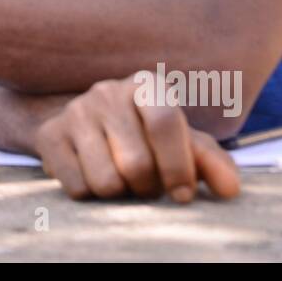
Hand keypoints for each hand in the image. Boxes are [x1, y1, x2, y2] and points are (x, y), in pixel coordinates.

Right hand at [33, 73, 240, 202]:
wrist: (86, 127)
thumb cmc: (145, 136)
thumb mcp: (181, 142)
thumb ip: (210, 162)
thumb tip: (231, 189)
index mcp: (147, 86)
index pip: (166, 121)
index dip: (178, 165)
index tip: (183, 194)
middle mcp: (108, 92)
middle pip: (136, 163)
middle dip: (147, 187)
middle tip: (147, 184)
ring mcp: (75, 112)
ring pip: (106, 181)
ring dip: (120, 194)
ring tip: (121, 179)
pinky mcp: (50, 135)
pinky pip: (78, 188)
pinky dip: (92, 195)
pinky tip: (94, 175)